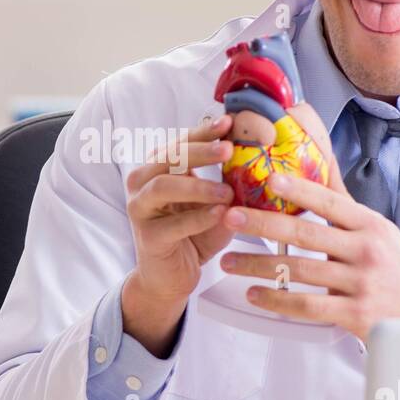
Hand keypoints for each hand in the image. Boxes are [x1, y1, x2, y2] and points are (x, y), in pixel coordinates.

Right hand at [122, 114, 236, 355]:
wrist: (171, 277)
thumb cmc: (194, 234)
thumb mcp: (215, 202)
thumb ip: (228, 180)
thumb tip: (259, 155)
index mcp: (159, 168)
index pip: (181, 142)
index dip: (204, 131)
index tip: (229, 122)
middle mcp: (143, 183)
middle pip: (169, 157)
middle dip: (200, 151)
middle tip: (228, 149)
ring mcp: (140, 209)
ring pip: (163, 186)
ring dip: (198, 186)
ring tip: (227, 190)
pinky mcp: (147, 238)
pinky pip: (172, 224)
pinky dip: (197, 217)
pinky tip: (219, 214)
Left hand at [219, 171, 399, 342]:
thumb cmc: (396, 270)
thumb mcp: (378, 231)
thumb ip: (345, 206)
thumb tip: (319, 162)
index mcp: (370, 226)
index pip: (330, 202)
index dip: (299, 190)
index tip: (269, 179)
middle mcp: (366, 250)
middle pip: (305, 233)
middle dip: (262, 224)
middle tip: (230, 217)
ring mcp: (360, 283)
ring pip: (299, 270)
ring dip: (258, 265)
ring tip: (228, 262)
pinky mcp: (354, 314)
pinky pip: (307, 305)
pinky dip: (276, 299)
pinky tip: (254, 294)